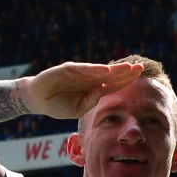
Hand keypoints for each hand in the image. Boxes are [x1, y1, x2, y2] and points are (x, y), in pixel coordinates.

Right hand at [18, 60, 146, 120]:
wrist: (35, 99)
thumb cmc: (56, 105)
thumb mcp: (75, 110)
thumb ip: (89, 102)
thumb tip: (102, 92)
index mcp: (92, 89)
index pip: (113, 84)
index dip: (125, 81)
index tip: (139, 77)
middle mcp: (88, 79)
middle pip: (110, 75)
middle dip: (125, 72)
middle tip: (140, 67)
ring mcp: (78, 73)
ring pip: (99, 70)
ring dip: (114, 69)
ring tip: (128, 67)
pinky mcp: (67, 69)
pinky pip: (82, 69)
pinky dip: (93, 69)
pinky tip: (105, 70)